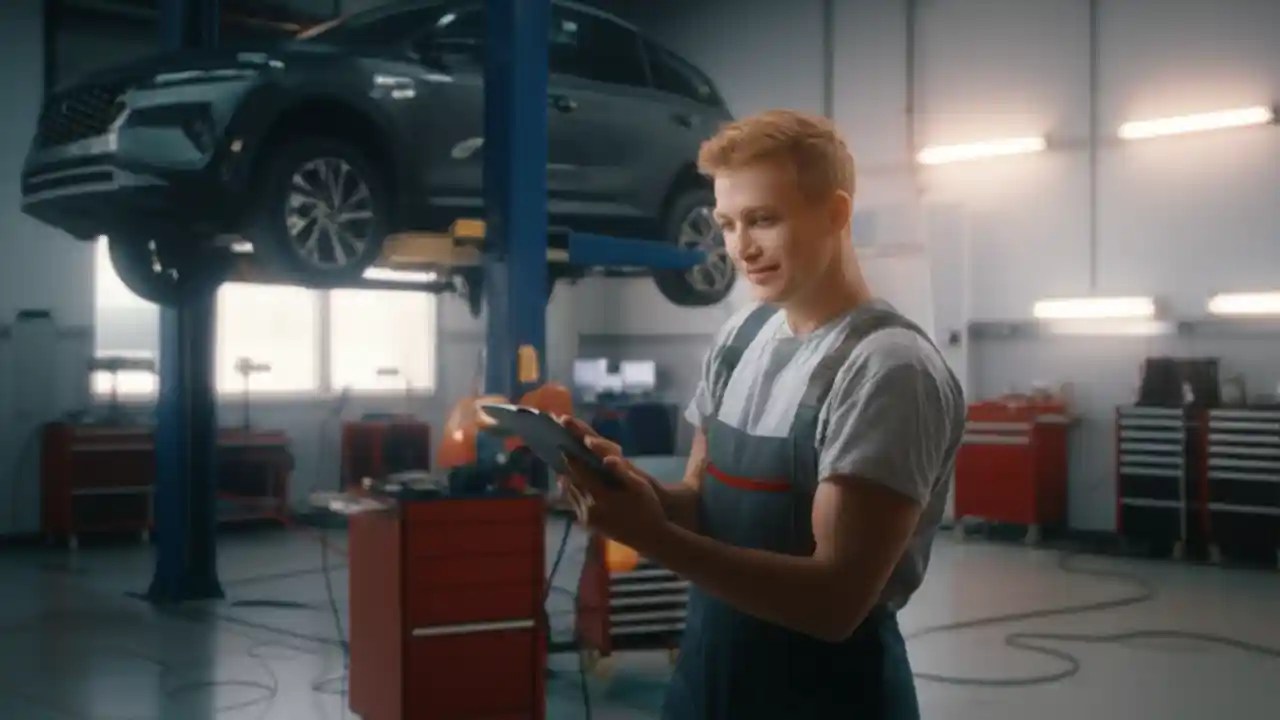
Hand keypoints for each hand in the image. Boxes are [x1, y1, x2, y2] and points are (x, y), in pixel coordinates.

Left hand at [556, 417, 669, 553]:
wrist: (650, 538)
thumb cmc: (648, 508)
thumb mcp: (640, 487)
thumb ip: (621, 472)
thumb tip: (605, 458)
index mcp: (602, 498)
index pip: (580, 473)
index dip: (571, 458)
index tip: (563, 444)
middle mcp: (590, 510)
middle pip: (571, 483)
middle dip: (566, 467)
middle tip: (560, 450)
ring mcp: (587, 520)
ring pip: (570, 494)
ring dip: (567, 479)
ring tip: (564, 464)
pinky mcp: (587, 526)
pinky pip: (574, 505)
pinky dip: (572, 492)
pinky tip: (573, 483)